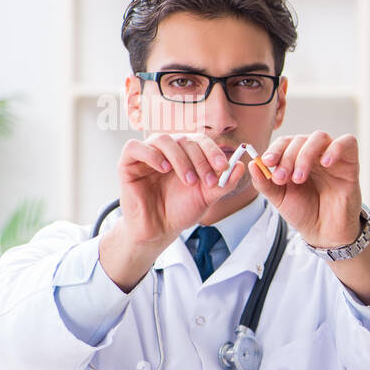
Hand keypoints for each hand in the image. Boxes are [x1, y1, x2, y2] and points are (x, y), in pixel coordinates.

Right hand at [116, 132, 238, 246]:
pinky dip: (151, 154)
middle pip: (184, 139)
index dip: (213, 150)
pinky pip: (134, 147)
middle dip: (200, 159)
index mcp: (186, 154)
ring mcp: (147, 155)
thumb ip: (224, 183)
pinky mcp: (128, 163)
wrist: (159, 229)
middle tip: (207, 180)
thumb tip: (241, 165)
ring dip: (180, 158)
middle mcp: (167, 151)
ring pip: (162, 139)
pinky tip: (163, 169)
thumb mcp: (207, 197)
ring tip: (189, 180)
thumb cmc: (181, 211)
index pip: (200, 140)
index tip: (223, 166)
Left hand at [250, 130, 361, 247]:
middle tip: (282, 178)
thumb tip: (252, 164)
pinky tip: (326, 163)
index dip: (275, 149)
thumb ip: (264, 182)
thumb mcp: (279, 199)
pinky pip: (348, 143)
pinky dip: (335, 148)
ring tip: (299, 178)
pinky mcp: (350, 163)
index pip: (285, 142)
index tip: (267, 162)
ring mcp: (332, 158)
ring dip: (305, 154)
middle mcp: (314, 155)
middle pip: (300, 139)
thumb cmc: (304, 213)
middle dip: (287, 157)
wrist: (325, 233)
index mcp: (296, 159)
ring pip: (320, 137)